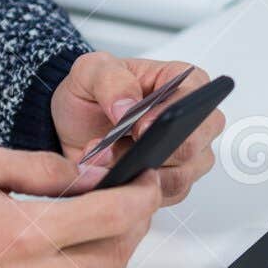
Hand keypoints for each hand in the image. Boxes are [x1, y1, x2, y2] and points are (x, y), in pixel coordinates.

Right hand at [0, 146, 161, 267]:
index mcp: (26, 234)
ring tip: (97, 227)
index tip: (146, 181)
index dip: (142, 194)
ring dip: (114, 250)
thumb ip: (42, 166)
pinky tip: (63, 261)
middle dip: (134, 220)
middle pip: (122, 250)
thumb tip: (92, 173)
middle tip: (128, 200)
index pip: (115, 215)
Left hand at [51, 51, 223, 205]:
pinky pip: (162, 195)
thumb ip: (111, 80)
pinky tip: (109, 177)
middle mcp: (194, 121)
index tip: (141, 126)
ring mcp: (187, 156)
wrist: (74, 129)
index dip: (170, 115)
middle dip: (148, 151)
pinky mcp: (172, 183)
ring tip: (100, 161)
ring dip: (135, 173)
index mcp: (183, 83)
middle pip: (192, 144)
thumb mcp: (90, 72)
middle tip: (110, 147)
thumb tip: (128, 106)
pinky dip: (132, 190)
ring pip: (177, 176)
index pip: (194, 98)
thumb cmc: (92, 96)